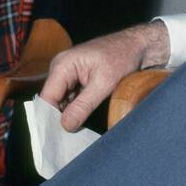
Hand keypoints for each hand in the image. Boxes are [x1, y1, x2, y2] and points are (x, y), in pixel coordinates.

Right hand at [39, 22, 169, 131]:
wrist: (138, 45)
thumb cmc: (123, 57)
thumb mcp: (104, 83)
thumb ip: (84, 105)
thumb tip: (66, 126)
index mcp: (62, 65)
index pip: (46, 98)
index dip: (49, 118)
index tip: (55, 138)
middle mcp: (61, 69)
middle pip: (52, 101)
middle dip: (59, 119)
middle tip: (67, 140)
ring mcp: (68, 74)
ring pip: (61, 102)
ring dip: (69, 115)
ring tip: (76, 133)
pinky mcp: (77, 80)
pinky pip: (71, 99)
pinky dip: (76, 110)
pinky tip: (82, 122)